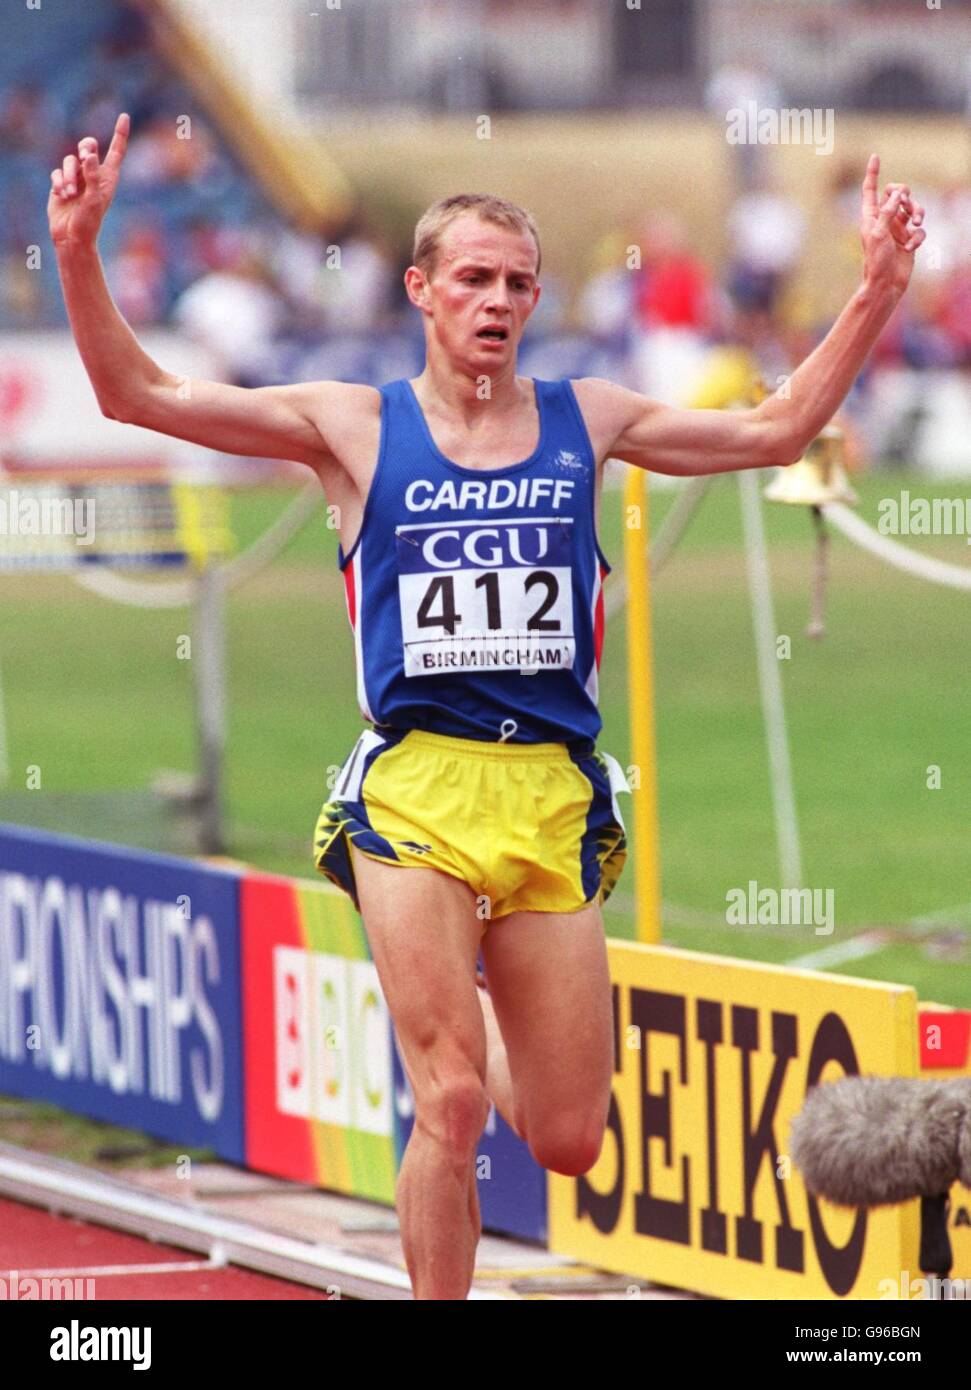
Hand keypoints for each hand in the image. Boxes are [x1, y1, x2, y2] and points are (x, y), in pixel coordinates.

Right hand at [48, 112, 129, 249]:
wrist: (72, 237)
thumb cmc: (89, 222)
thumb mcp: (94, 199)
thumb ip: (93, 176)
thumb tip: (90, 155)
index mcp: (108, 177)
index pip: (116, 150)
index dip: (120, 133)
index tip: (124, 116)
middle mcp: (93, 174)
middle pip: (88, 146)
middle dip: (85, 146)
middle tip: (84, 154)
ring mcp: (77, 177)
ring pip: (70, 160)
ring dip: (69, 175)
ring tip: (71, 193)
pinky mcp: (61, 183)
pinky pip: (58, 172)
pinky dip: (59, 182)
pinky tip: (63, 195)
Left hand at [859, 153, 925, 297]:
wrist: (886, 284)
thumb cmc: (877, 261)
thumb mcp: (878, 233)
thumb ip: (888, 211)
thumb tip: (898, 193)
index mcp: (870, 217)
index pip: (870, 190)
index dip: (872, 173)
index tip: (875, 156)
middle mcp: (884, 220)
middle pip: (897, 194)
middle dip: (905, 195)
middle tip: (907, 203)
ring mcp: (897, 229)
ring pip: (913, 209)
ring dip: (918, 213)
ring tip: (917, 224)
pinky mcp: (908, 240)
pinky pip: (919, 230)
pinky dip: (917, 237)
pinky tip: (911, 248)